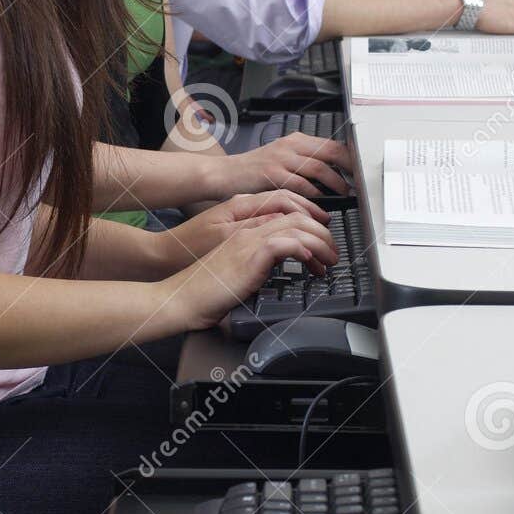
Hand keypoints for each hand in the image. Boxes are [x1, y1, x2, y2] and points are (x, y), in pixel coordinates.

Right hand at [156, 191, 328, 274]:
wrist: (180, 298)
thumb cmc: (203, 291)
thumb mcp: (235, 272)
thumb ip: (255, 263)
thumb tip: (277, 268)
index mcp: (244, 231)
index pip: (285, 214)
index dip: (309, 224)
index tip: (322, 243)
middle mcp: (247, 230)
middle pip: (296, 216)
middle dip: (322, 232)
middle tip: (333, 252)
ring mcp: (247, 241)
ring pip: (296, 226)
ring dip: (320, 242)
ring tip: (330, 259)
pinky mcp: (248, 256)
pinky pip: (284, 242)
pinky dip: (303, 248)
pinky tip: (311, 260)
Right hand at [226, 131, 354, 199]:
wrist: (224, 174)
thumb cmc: (253, 172)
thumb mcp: (281, 159)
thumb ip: (304, 162)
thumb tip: (331, 172)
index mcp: (295, 141)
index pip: (331, 144)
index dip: (349, 156)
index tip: (361, 169)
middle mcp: (290, 146)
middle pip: (329, 151)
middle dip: (349, 166)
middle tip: (360, 181)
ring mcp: (281, 159)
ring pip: (318, 167)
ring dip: (335, 181)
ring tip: (345, 192)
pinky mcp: (271, 174)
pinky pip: (299, 183)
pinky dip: (313, 193)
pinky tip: (321, 200)